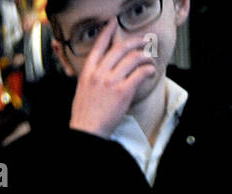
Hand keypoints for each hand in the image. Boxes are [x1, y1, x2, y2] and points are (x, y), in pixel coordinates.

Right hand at [68, 20, 156, 137]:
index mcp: (87, 73)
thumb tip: (101, 72)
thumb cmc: (84, 116)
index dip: (107, 32)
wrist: (87, 131)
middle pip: (120, 48)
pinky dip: (149, 70)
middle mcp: (99, 74)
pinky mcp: (123, 91)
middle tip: (143, 41)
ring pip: (133, 58)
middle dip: (135, 41)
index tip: (113, 24)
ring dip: (145, 56)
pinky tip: (150, 72)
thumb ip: (91, 79)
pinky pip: (141, 73)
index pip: (98, 47)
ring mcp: (111, 82)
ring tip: (149, 59)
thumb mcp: (81, 92)